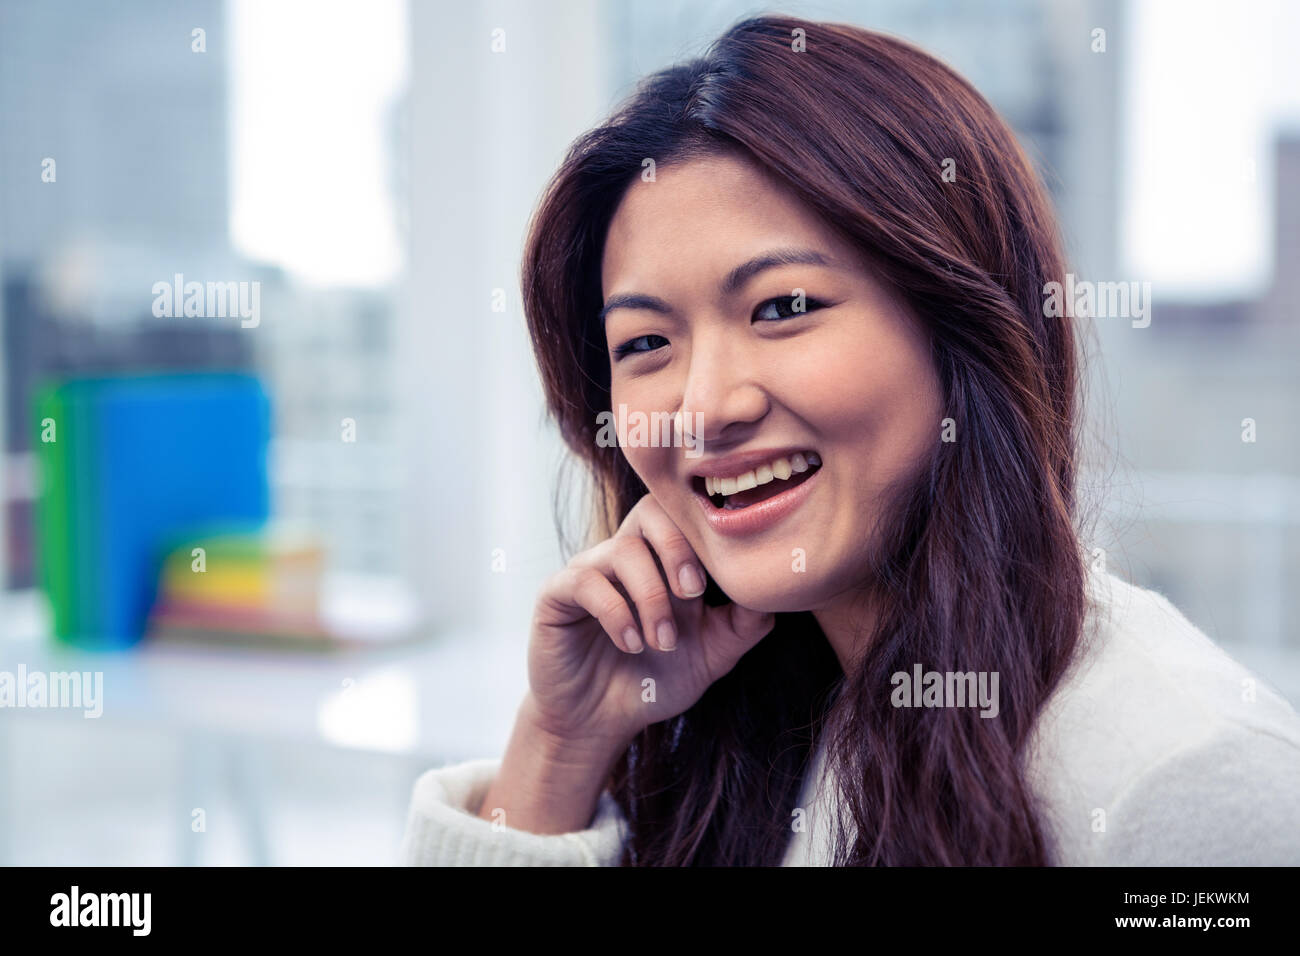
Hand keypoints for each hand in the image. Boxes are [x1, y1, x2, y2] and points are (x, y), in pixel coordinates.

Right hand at [526, 492, 776, 751]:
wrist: (602, 723)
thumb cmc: (656, 682)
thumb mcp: (711, 656)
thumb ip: (743, 626)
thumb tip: (775, 596)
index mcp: (662, 560)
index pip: (683, 515)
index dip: (706, 536)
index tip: (721, 580)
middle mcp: (624, 555)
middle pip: (651, 510)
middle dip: (678, 549)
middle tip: (694, 594)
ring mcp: (589, 571)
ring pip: (623, 550)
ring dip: (651, 597)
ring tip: (662, 642)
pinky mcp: (557, 595)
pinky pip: (586, 582)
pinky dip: (616, 613)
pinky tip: (632, 644)